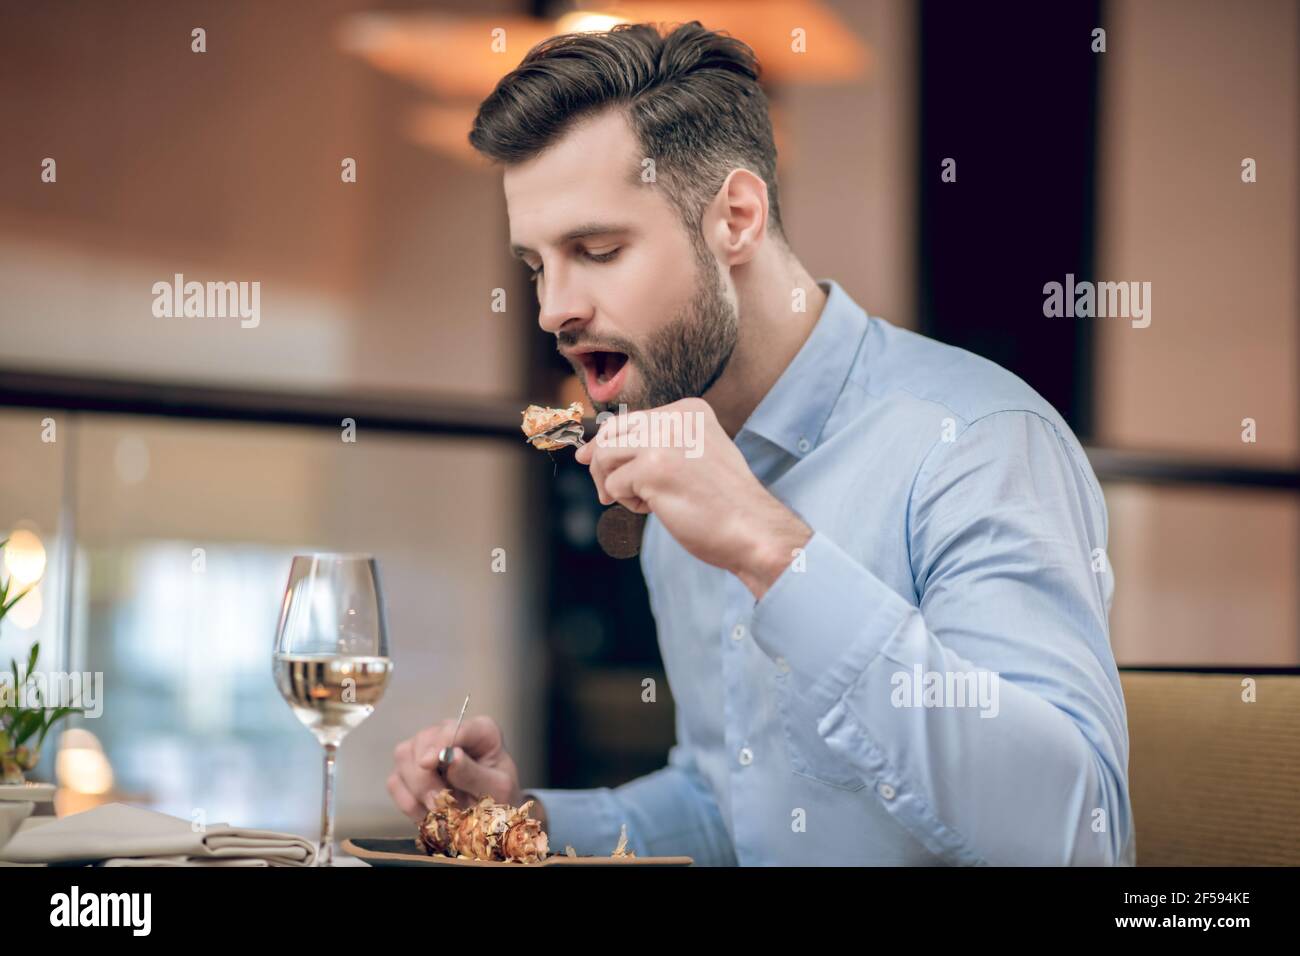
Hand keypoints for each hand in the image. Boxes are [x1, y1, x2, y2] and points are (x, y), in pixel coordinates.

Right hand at [388, 715, 524, 823]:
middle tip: (439, 802)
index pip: (455, 727)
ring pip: (403, 757)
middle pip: (422, 741)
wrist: (488, 818)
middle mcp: (450, 733)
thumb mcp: (497, 789)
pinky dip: (408, 802)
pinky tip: (428, 813)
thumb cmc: (498, 798)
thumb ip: (474, 773)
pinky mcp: (409, 771)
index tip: (429, 762)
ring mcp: (426, 749)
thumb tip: (451, 756)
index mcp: (480, 731)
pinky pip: (395, 782)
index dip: (441, 742)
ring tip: (438, 809)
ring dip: (417, 789)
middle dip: (426, 775)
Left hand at [574, 398, 811, 597]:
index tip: (594, 464)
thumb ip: (653, 445)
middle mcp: (675, 417)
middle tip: (606, 492)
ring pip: (606, 454)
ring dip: (611, 483)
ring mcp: (663, 441)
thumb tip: (588, 450)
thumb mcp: (693, 456)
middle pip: (612, 433)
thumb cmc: (722, 502)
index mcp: (689, 410)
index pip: (631, 419)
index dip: (607, 443)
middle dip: (601, 464)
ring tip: (635, 502)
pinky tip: (653, 508)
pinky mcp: (653, 469)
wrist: (752, 529)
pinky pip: (614, 484)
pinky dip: (626, 502)